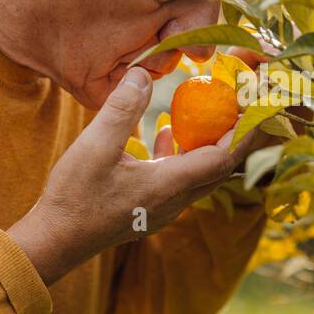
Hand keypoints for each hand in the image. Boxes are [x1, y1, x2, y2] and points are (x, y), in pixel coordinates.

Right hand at [8, 67, 261, 284]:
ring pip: (203, 173)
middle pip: (223, 166)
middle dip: (239, 135)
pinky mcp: (152, 208)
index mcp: (170, 185)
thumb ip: (122, 108)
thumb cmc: (75, 196)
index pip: (225, 158)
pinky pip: (181, 178)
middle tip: (246, 104)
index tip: (257, 105)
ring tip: (214, 112)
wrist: (57, 240)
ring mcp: (165, 207)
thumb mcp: (94, 145)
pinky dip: (184, 154)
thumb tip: (143, 73)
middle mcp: (176, 199)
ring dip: (212, 143)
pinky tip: (168, 132)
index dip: (245, 131)